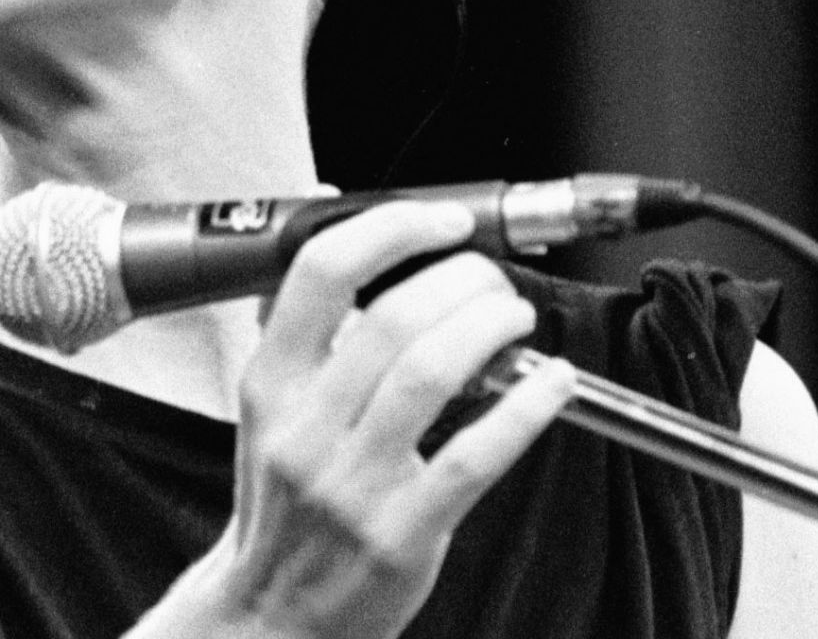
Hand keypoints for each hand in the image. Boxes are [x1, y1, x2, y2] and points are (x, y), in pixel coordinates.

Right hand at [136, 201, 579, 638]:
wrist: (271, 614)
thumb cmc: (283, 504)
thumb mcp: (265, 410)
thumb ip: (296, 322)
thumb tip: (334, 218)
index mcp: (269, 384)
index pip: (322, 273)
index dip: (393, 229)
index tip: (443, 222)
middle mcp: (304, 428)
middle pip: (392, 316)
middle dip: (464, 280)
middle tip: (493, 282)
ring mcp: (352, 484)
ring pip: (433, 371)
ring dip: (493, 328)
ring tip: (517, 319)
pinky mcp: (401, 532)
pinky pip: (474, 454)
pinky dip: (527, 407)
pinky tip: (552, 382)